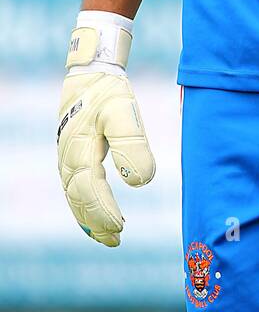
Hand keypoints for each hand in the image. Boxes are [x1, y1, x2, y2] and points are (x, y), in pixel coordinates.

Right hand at [57, 14, 154, 246]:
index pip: (89, 192)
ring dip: (90, 218)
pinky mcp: (73, 155)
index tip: (122, 227)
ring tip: (110, 235)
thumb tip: (139, 183)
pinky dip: (86, 205)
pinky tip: (101, 213)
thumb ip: (132, 146)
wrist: (91, 71)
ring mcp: (67, 158)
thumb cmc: (108, 92)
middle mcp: (68, 159)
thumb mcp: (123, 114)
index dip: (104, 212)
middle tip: (117, 240)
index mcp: (78, 151)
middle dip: (97, 222)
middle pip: (78, 200)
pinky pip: (76, 188)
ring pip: (75, 197)